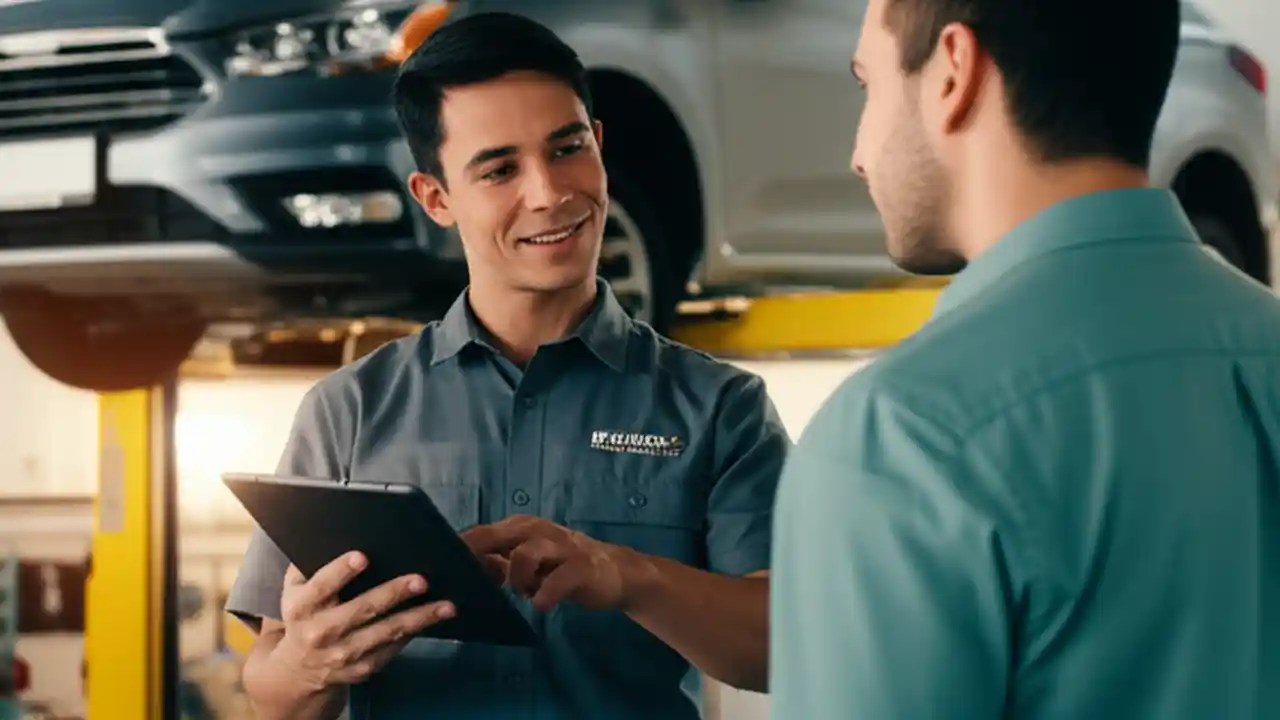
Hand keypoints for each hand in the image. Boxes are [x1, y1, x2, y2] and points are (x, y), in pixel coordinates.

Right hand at [269, 551, 456, 690]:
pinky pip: (393, 647)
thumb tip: (337, 534)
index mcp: (302, 607)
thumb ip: (310, 566)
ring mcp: (343, 654)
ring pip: (386, 633)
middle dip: (393, 593)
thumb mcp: (296, 591)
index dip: (341, 571)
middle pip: (362, 609)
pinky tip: (435, 618)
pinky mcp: (363, 668)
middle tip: (420, 579)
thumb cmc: (304, 615)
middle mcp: (321, 632)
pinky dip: (415, 632)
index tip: (363, 556)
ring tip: (446, 605)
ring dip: (419, 617)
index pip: (321, 586)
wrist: (299, 669)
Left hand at [462, 515, 637, 612]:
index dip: (461, 550)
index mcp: (522, 527)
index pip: (482, 533)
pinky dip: (544, 595)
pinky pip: (557, 580)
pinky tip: (541, 605)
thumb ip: (500, 563)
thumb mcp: (529, 561)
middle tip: (469, 582)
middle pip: (496, 536)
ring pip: (525, 554)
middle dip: (477, 558)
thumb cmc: (564, 567)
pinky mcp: (581, 566)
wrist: (616, 572)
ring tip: (523, 593)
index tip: (444, 568)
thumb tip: (467, 572)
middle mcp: (538, 530)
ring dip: (516, 579)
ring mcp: (561, 547)